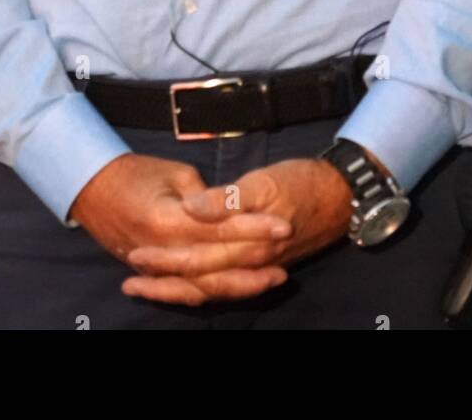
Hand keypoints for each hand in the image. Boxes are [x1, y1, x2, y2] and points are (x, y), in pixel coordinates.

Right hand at [69, 154, 292, 304]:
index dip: (254, 227)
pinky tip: (235, 291)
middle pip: (217, 261)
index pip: (221, 228)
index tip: (284, 224)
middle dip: (254, 260)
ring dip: (240, 284)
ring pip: (204, 284)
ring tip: (271, 280)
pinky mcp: (153, 274)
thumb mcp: (174, 173)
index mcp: (170, 220)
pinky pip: (185, 290)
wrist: (90, 188)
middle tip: (288, 257)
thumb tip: (229, 210)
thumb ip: (205, 196)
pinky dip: (212, 292)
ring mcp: (157, 267)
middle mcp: (164, 250)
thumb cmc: (134, 172)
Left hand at [122, 158, 350, 304]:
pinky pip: (227, 282)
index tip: (135, 255)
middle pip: (200, 279)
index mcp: (247, 241)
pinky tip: (189, 283)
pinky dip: (203, 286)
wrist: (342, 195)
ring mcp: (257, 264)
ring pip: (212, 287)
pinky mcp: (262, 261)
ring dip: (179, 289)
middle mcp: (250, 260)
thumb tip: (191, 207)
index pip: (197, 257)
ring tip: (148, 288)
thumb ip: (228, 198)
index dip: (165, 258)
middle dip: (164, 281)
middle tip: (130, 281)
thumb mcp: (266, 182)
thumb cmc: (302, 183)